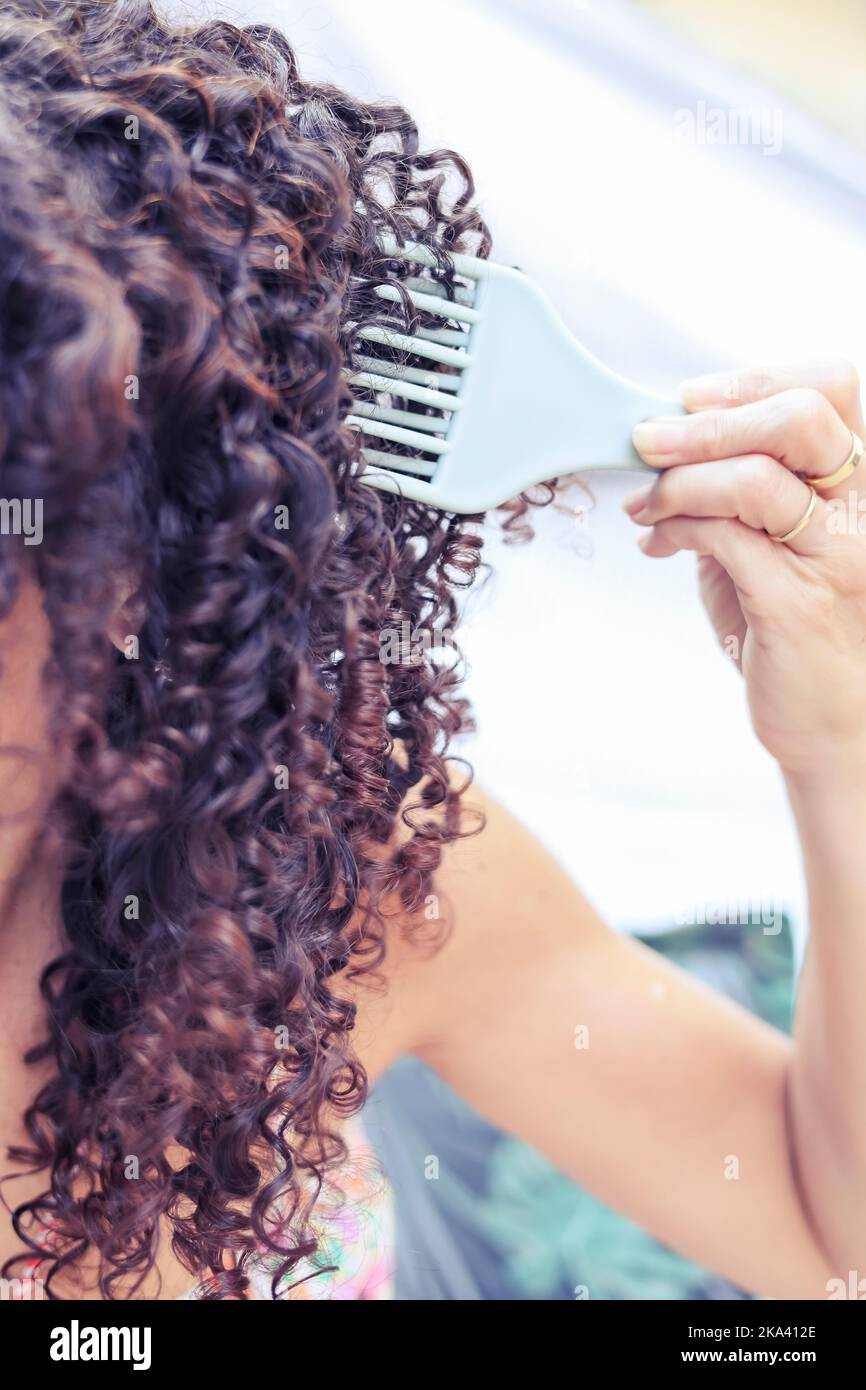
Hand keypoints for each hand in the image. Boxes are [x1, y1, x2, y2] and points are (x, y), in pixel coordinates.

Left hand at [623, 360, 865, 780]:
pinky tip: (655, 541)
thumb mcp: (774, 546)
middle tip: (649, 439)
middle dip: (709, 421)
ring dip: (679, 480)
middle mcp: (861, 514)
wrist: (830, 726)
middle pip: (802, 418)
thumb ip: (739, 495)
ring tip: (642, 502)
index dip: (755, 380)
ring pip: (757, 479)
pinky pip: (726, 539)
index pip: (831, 389)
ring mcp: (836, 558)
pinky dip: (676, 528)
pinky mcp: (798, 605)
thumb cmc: (797, 633)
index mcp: (858, 487)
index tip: (692, 399)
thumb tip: (669, 448)